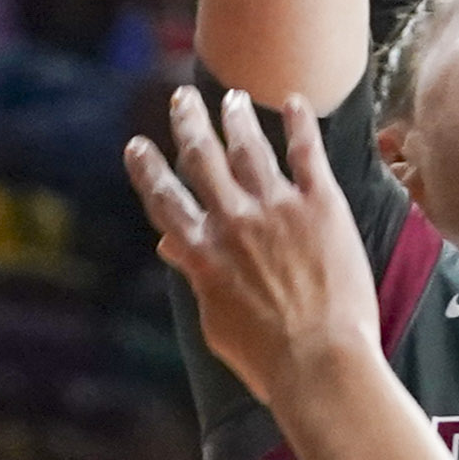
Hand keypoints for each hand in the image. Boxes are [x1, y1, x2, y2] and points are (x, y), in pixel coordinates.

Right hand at [127, 87, 376, 402]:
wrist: (321, 362)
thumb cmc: (268, 358)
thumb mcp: (216, 323)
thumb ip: (197, 278)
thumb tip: (172, 248)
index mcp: (202, 253)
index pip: (164, 199)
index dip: (147, 168)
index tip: (137, 145)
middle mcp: (233, 221)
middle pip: (202, 157)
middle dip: (189, 123)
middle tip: (183, 99)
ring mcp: (277, 209)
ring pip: (249, 147)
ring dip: (237, 117)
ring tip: (233, 96)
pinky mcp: (321, 207)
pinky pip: (306, 153)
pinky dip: (298, 124)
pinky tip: (293, 101)